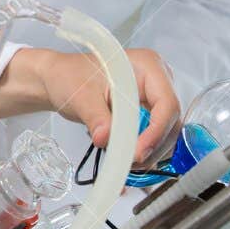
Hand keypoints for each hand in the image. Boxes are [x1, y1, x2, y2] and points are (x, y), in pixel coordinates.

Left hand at [0, 46, 178, 166]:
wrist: (59, 81)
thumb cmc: (70, 76)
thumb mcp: (81, 95)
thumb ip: (97, 117)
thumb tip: (107, 138)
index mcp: (147, 66)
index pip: (167, 104)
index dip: (156, 131)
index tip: (138, 152)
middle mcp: (157, 82)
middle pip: (170, 122)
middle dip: (152, 146)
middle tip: (128, 162)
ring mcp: (153, 99)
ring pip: (164, 134)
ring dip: (148, 153)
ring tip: (123, 162)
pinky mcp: (146, 114)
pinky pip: (152, 137)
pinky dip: (141, 152)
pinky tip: (125, 161)